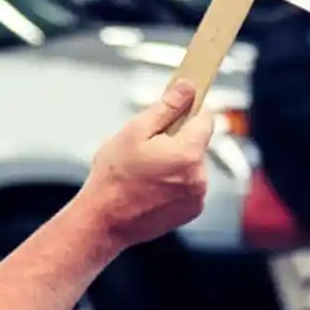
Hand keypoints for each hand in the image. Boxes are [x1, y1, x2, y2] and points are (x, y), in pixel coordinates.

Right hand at [78, 80, 211, 249]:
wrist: (103, 221)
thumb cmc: (114, 177)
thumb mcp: (135, 131)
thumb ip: (166, 107)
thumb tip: (187, 88)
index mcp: (188, 154)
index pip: (205, 119)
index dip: (189, 111)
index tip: (176, 110)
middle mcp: (199, 176)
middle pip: (197, 142)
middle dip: (178, 139)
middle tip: (148, 147)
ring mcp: (197, 196)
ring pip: (193, 164)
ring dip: (177, 161)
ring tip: (147, 171)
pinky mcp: (192, 210)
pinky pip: (191, 184)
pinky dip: (177, 181)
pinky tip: (152, 186)